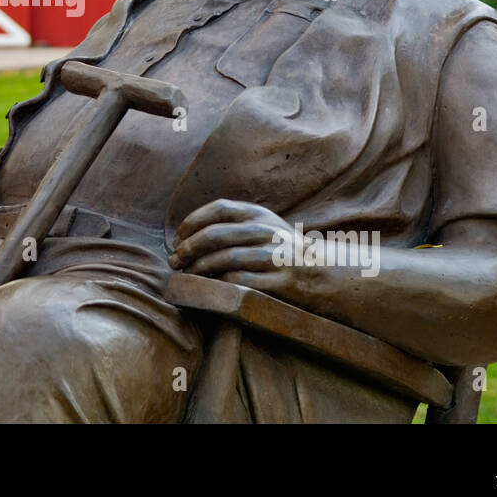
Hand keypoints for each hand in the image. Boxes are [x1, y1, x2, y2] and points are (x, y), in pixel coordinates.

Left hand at [168, 199, 323, 308]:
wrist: (322, 272)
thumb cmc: (280, 250)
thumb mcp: (262, 226)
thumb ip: (231, 224)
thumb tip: (185, 234)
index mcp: (259, 214)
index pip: (219, 209)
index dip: (192, 222)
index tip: (177, 238)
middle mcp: (267, 231)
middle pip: (216, 235)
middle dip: (188, 248)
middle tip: (174, 261)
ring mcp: (275, 256)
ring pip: (226, 259)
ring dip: (200, 269)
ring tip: (187, 275)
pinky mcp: (280, 282)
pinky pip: (241, 282)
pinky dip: (220, 285)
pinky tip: (210, 288)